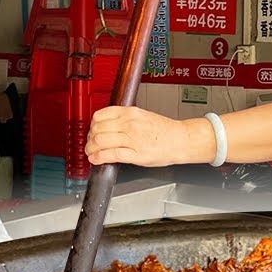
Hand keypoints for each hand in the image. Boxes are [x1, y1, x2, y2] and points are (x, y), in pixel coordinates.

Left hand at [85, 106, 213, 167]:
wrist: (181, 140)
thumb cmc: (165, 131)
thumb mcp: (142, 116)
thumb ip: (125, 118)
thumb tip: (108, 125)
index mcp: (130, 112)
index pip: (100, 115)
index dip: (92, 125)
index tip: (92, 131)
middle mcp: (129, 124)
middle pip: (97, 129)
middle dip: (89, 139)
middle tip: (90, 144)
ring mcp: (132, 139)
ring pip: (101, 141)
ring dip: (91, 149)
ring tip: (91, 153)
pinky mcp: (136, 154)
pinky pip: (111, 154)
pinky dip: (99, 157)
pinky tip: (96, 159)